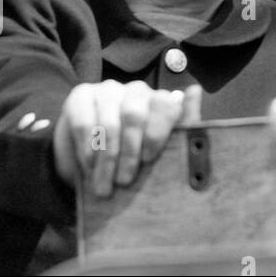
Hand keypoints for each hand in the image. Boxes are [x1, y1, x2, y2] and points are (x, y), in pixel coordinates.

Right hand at [53, 81, 200, 196]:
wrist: (92, 160)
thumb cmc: (134, 156)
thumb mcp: (162, 148)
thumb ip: (183, 123)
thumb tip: (195, 90)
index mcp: (159, 99)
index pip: (164, 105)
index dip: (156, 133)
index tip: (148, 160)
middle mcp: (135, 90)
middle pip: (134, 115)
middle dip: (129, 152)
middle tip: (124, 181)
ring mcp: (107, 90)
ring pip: (109, 123)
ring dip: (106, 159)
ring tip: (104, 186)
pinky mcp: (80, 96)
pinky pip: (85, 123)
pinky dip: (87, 150)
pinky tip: (89, 167)